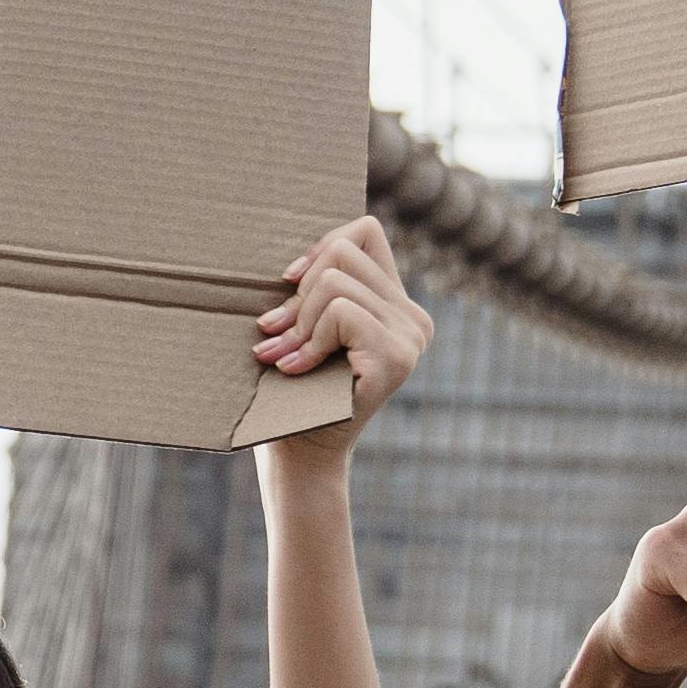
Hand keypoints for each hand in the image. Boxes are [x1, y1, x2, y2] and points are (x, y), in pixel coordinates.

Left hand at [253, 215, 431, 429]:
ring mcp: (411, 337)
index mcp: (396, 305)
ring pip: (335, 283)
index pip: (365, 231)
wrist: (301, 456)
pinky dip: (308, 340)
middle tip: (273, 333)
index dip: (320, 245)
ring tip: (280, 355)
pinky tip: (293, 369)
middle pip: (343, 253)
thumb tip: (292, 260)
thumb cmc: (293, 390)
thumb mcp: (305, 326)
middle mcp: (413, 318)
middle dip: (298, 293)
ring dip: (297, 321)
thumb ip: (316, 289)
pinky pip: (341, 313)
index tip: (289, 281)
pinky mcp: (396, 357)